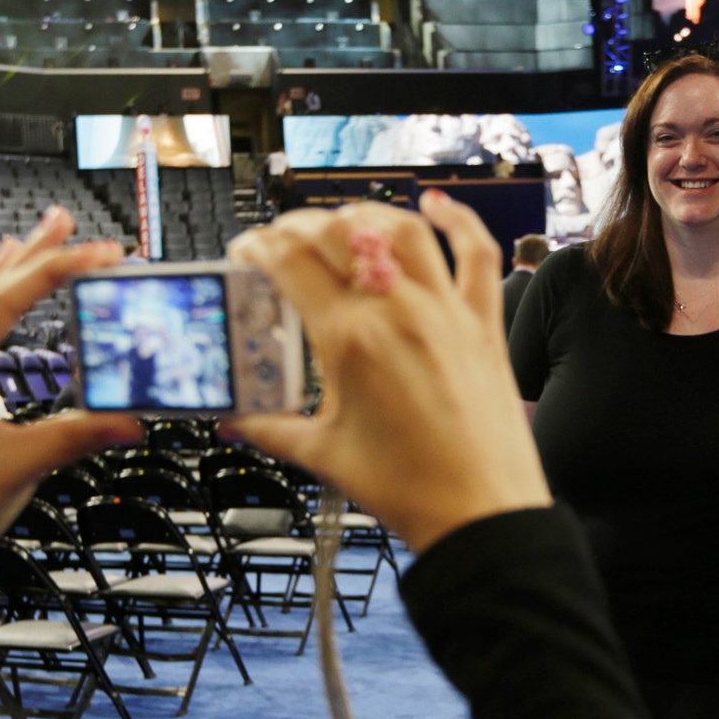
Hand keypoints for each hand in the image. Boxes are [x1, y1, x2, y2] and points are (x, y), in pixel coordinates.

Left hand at [0, 208, 140, 600]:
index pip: (9, 300)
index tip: (104, 252)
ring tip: (48, 231)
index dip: (60, 270)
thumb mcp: (19, 467)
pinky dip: (1, 294)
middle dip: (38, 252)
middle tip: (71, 219)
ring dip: (21, 268)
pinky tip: (6, 276)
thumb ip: (76, 438)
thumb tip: (132, 420)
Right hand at [225, 191, 551, 552]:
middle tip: (280, 241)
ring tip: (338, 221)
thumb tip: (235, 418)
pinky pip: (477, 253)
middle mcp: (399, 312)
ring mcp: (445, 312)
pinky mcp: (483, 323)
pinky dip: (459, 221)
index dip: (259, 247)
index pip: (291, 262)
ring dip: (363, 215)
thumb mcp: (325, 455)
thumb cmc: (412, 490)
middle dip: (297, 227)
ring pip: (401, 229)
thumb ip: (271, 428)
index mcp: (351, 341)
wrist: (481, 513)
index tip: (248, 252)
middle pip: (337, 234)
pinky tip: (438, 205)